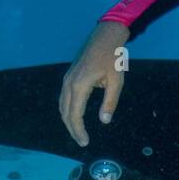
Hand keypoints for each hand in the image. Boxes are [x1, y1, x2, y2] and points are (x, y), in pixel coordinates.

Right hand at [60, 21, 129, 147]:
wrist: (104, 37)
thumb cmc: (112, 58)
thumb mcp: (116, 82)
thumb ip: (110, 102)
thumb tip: (104, 121)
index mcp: (80, 85)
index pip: (75, 114)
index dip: (78, 130)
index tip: (85, 142)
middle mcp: (69, 83)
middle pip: (65, 112)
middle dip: (72, 129)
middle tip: (82, 142)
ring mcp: (67, 79)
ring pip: (62, 106)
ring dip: (68, 121)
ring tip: (78, 133)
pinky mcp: (69, 76)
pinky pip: (63, 98)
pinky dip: (67, 111)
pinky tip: (74, 117)